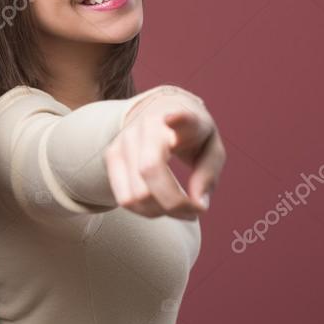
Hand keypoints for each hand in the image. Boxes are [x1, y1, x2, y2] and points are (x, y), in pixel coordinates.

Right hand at [102, 87, 225, 219]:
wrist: (159, 112)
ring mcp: (124, 140)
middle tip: (194, 211)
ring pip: (135, 193)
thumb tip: (198, 205)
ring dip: (159, 212)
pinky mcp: (111, 155)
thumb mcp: (212, 148)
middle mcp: (148, 126)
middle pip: (150, 171)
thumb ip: (208, 175)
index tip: (172, 119)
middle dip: (174, 204)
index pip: (181, 118)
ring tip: (178, 209)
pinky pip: (125, 198)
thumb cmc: (192, 136)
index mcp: (183, 120)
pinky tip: (160, 205)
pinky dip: (144, 210)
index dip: (178, 119)